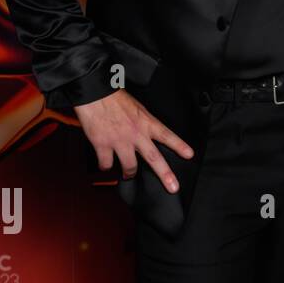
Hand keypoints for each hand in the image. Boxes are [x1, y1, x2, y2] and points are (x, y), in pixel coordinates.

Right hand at [74, 89, 193, 192]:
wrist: (94, 95)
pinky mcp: (102, 144)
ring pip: (129, 166)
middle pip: (154, 158)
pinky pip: (106, 164)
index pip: (167, 136)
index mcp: (146, 123)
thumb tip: (148, 135)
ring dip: (129, 173)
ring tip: (129, 175)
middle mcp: (135, 134)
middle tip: (173, 187)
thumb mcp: (138, 109)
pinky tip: (106, 166)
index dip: (179, 146)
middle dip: (165, 174)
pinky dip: (106, 167)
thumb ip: (144, 124)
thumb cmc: (115, 99)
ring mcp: (119, 141)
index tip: (189, 155)